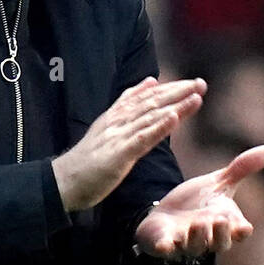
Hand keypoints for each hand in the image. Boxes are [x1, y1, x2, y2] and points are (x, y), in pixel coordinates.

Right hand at [52, 75, 205, 212]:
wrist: (62, 182)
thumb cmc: (85, 161)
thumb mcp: (105, 130)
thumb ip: (126, 107)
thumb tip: (148, 83)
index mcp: (115, 117)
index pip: (145, 98)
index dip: (169, 89)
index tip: (191, 83)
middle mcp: (117, 122)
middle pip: (151, 102)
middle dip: (178, 91)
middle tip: (201, 83)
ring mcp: (117, 137)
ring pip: (150, 117)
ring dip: (175, 105)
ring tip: (196, 95)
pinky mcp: (118, 154)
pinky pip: (142, 138)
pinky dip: (159, 127)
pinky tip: (174, 118)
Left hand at [134, 145, 263, 258]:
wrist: (167, 214)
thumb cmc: (197, 201)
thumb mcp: (219, 183)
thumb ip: (242, 169)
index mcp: (224, 225)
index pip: (238, 232)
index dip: (241, 231)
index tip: (244, 227)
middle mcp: (207, 238)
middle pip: (219, 244)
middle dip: (221, 234)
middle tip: (220, 220)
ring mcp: (185, 243)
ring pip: (193, 247)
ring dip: (197, 237)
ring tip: (198, 223)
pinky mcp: (164, 244)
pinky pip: (165, 250)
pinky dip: (165, 248)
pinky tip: (164, 245)